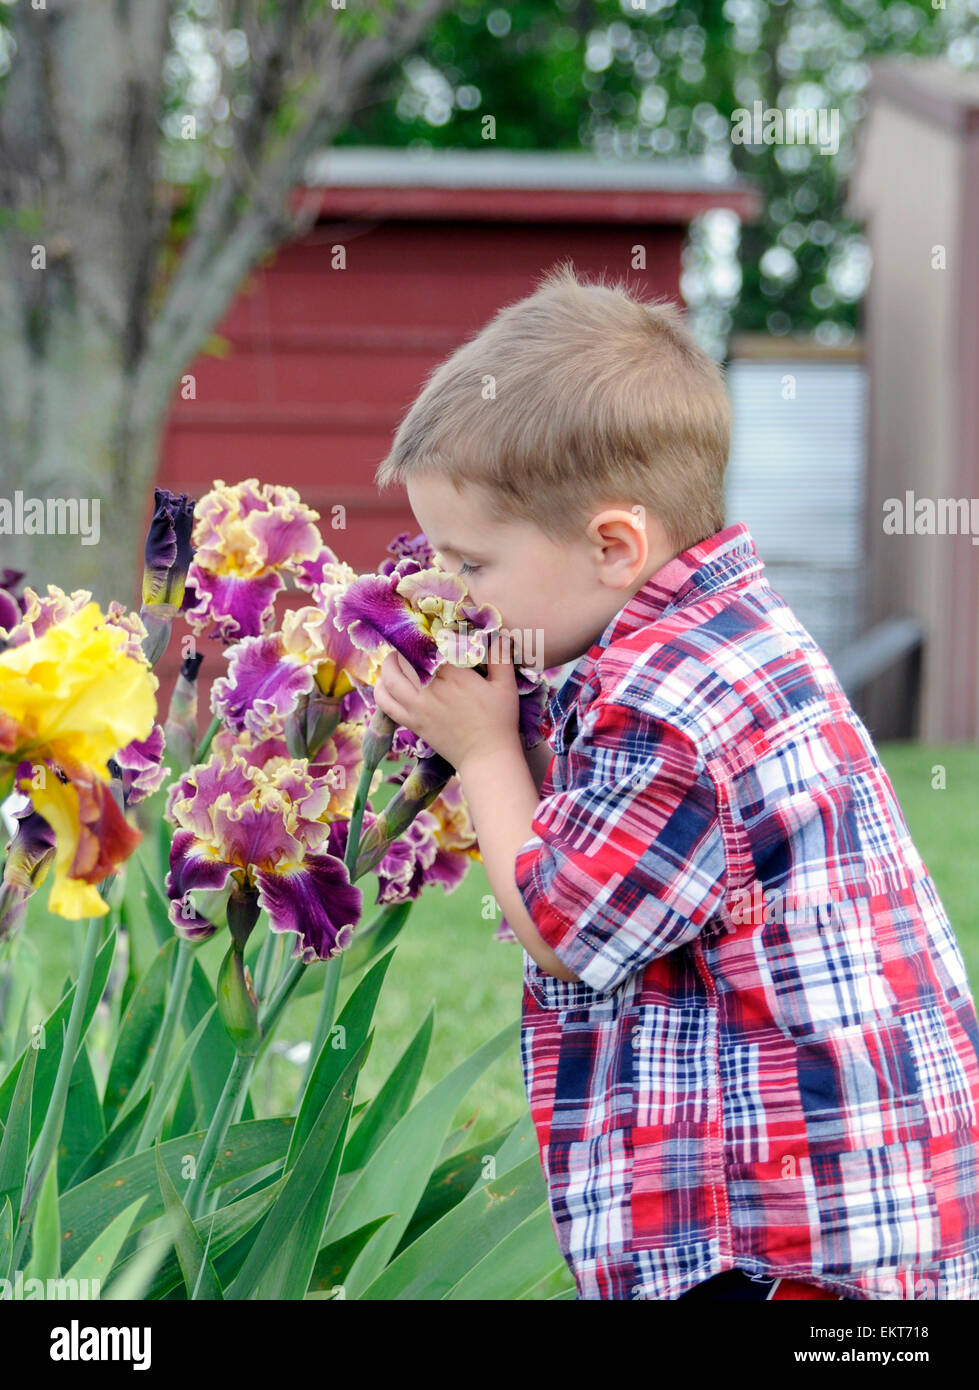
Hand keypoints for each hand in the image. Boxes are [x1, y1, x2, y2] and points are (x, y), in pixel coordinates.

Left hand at [372, 646, 521, 771]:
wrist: (486, 756)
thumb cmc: (499, 721)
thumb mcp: (505, 687)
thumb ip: (500, 658)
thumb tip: (498, 634)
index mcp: (456, 677)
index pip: (431, 647)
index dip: (426, 636)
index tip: (429, 631)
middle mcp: (432, 690)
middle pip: (407, 660)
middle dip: (406, 647)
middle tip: (411, 642)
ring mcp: (419, 708)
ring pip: (391, 679)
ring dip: (389, 665)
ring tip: (395, 659)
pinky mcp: (412, 723)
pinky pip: (386, 704)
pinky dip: (380, 691)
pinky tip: (384, 683)